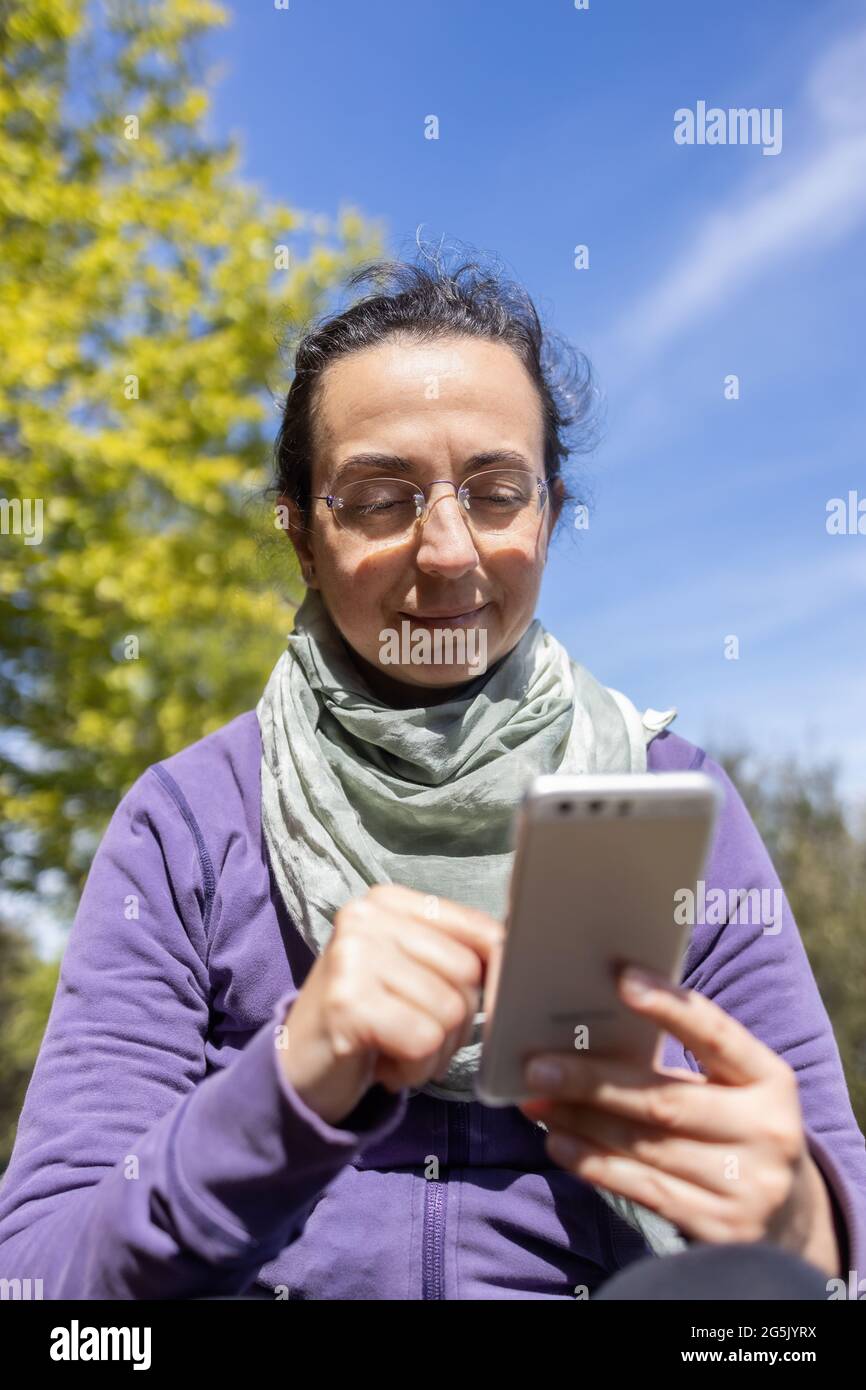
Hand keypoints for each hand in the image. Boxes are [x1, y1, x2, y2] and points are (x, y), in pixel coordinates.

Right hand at [279, 884, 503, 1126]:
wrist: (297, 1067)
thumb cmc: (368, 1018)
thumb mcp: (411, 971)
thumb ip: (457, 953)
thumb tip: (522, 954)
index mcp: (389, 900)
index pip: (480, 929)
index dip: (498, 976)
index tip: (481, 1005)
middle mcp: (367, 917)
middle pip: (468, 975)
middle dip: (455, 1023)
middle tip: (414, 1033)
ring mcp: (353, 956)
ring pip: (450, 1012)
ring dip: (433, 1051)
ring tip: (395, 1047)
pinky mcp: (348, 1002)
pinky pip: (424, 1041)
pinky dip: (414, 1069)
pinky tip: (384, 1064)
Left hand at [518, 964, 841, 1276]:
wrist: (789, 1217)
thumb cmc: (737, 1128)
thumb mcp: (733, 1090)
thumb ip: (684, 1061)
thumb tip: (590, 1035)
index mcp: (771, 1080)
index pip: (717, 1035)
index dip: (670, 1007)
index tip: (622, 978)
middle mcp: (767, 1132)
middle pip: (665, 1100)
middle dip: (593, 1080)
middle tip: (538, 1065)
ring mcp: (747, 1186)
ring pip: (646, 1146)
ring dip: (582, 1121)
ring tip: (537, 1101)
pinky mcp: (720, 1229)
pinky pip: (644, 1188)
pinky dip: (594, 1164)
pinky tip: (559, 1144)